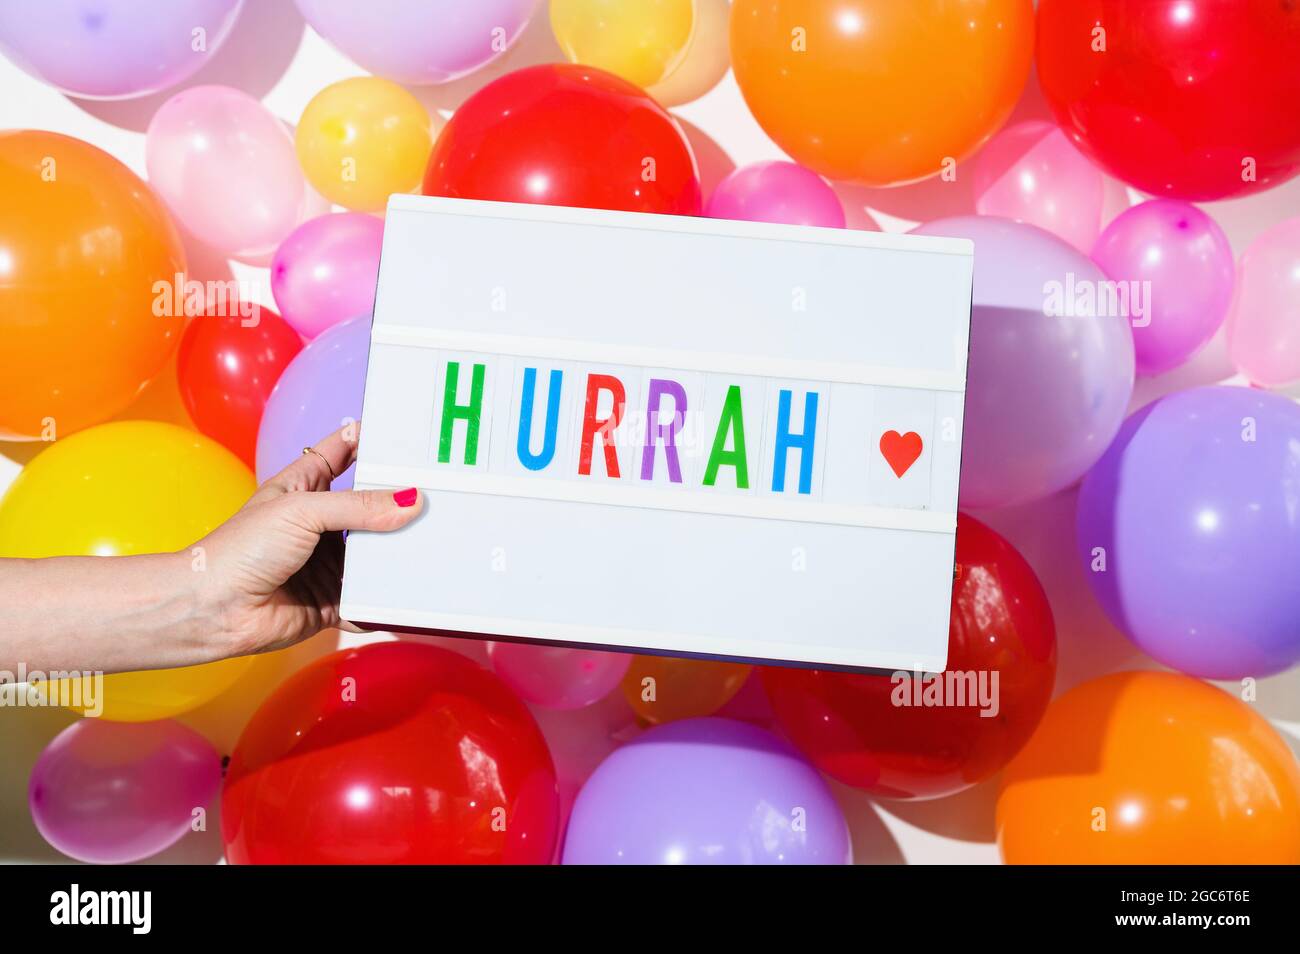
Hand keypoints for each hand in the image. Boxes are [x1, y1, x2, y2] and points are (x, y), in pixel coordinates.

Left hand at [192, 425, 422, 658]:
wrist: (213, 611)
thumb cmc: (240, 550)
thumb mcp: (301, 511)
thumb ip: (357, 505)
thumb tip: (409, 501)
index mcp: (306, 486)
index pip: (346, 450)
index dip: (374, 440)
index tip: (410, 437)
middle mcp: (320, 522)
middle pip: (372, 504)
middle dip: (400, 502)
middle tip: (439, 495)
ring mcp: (328, 561)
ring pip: (376, 553)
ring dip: (397, 553)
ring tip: (433, 544)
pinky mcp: (333, 599)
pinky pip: (370, 597)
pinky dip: (386, 598)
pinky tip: (409, 592)